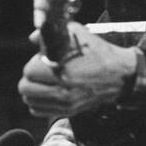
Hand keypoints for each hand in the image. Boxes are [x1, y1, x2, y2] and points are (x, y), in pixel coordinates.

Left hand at [17, 22, 137, 118]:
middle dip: (30, 78)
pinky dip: (38, 103)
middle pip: (25, 89)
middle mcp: (62, 90)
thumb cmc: (97, 53)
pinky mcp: (69, 111)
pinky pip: (39, 111)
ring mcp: (66, 103)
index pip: (29, 72)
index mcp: (62, 70)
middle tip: (40, 71)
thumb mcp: (75, 34)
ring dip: (32, 91)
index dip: (33, 63)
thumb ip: (50, 35)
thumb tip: (33, 38)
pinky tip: (47, 92)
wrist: (120, 74)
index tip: (42, 60)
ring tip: (43, 82)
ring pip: (30, 101)